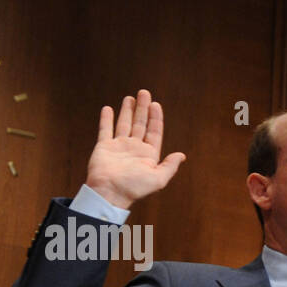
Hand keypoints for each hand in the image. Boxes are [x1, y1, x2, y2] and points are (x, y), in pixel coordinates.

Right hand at [84, 90, 185, 209]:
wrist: (110, 193)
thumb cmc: (135, 188)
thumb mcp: (159, 179)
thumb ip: (170, 166)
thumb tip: (182, 155)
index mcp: (148, 155)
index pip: (154, 132)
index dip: (155, 118)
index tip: (156, 104)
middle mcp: (134, 148)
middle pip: (140, 124)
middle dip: (143, 108)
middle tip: (144, 93)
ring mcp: (119, 147)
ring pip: (124, 124)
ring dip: (127, 110)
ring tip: (130, 97)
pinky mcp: (104, 147)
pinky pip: (105, 129)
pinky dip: (106, 119)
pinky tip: (108, 108)